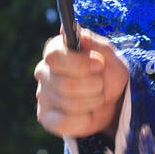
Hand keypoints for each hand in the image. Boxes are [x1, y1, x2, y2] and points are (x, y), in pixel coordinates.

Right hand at [34, 26, 129, 140]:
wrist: (112, 100)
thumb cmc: (107, 72)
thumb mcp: (109, 55)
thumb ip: (92, 42)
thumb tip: (71, 30)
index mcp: (55, 50)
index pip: (54, 55)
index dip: (79, 63)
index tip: (99, 64)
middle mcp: (44, 71)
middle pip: (66, 84)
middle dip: (94, 85)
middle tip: (101, 83)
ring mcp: (43, 95)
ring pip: (70, 104)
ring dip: (93, 101)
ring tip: (97, 96)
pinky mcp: (46, 118)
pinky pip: (64, 123)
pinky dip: (84, 119)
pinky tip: (88, 113)